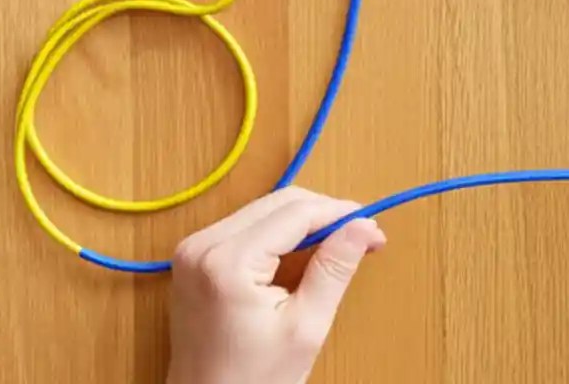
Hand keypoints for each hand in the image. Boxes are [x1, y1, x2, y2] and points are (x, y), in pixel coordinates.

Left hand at [167, 187, 385, 383]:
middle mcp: (203, 244)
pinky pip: (246, 226)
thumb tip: (365, 225)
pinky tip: (304, 252)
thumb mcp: (306, 327)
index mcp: (228, 261)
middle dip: (325, 214)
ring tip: (339, 245)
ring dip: (304, 221)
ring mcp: (193, 249)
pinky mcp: (193, 257)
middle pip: (277, 203)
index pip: (295, 213)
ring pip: (263, 210)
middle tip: (363, 236)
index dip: (340, 214)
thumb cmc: (256, 379)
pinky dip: (279, 233)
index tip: (375, 228)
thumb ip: (334, 269)